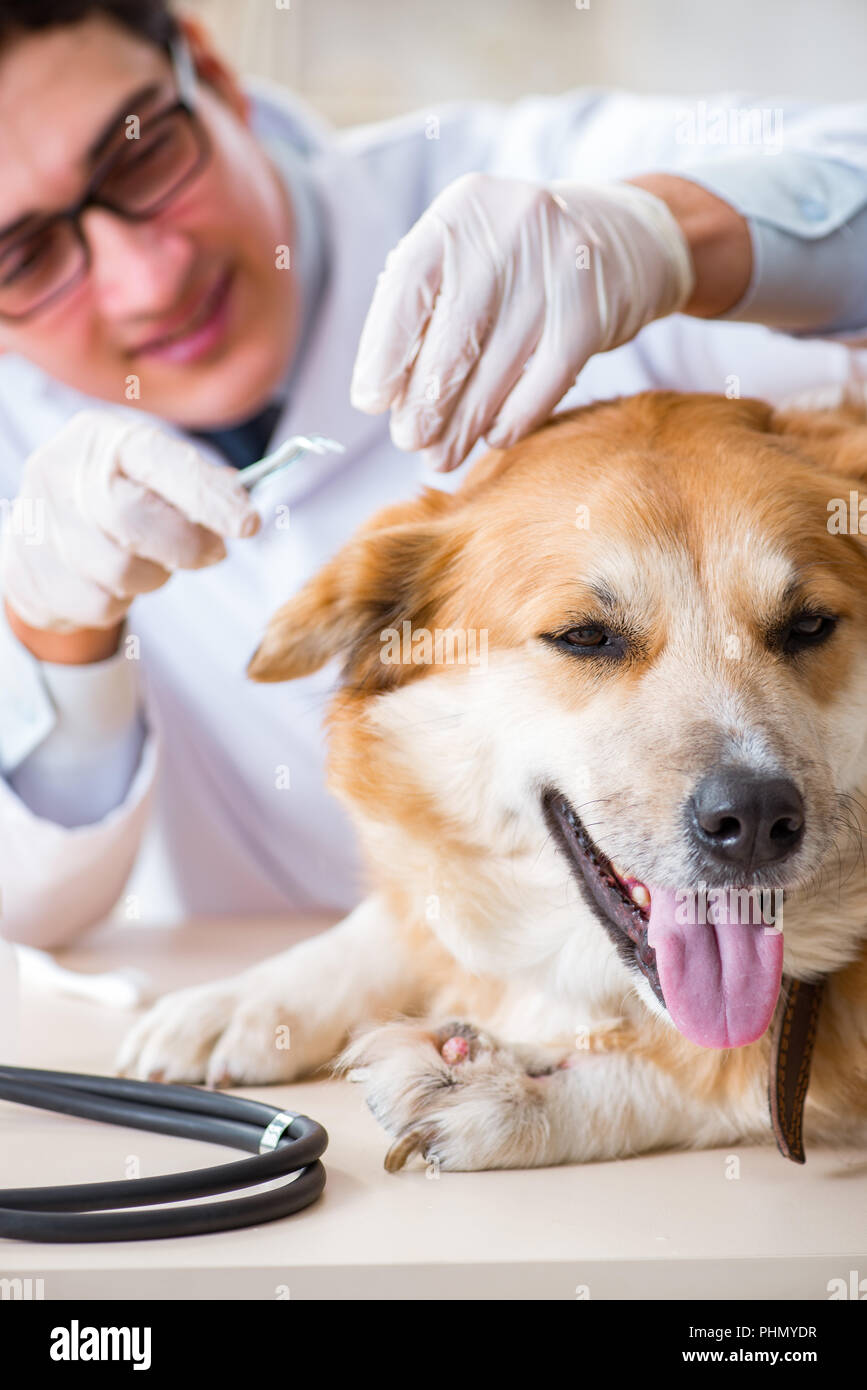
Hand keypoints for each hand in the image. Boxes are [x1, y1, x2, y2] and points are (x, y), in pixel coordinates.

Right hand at [1, 410, 259, 637]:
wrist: (45, 538)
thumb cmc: (116, 500)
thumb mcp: (151, 474)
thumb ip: (194, 484)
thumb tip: (239, 503)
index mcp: (102, 438)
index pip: (158, 461)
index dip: (205, 494)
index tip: (248, 523)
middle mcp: (62, 471)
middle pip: (133, 518)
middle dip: (187, 545)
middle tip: (213, 553)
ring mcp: (42, 522)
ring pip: (120, 570)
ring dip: (154, 576)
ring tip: (153, 562)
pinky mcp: (32, 570)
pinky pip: (100, 603)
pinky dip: (121, 601)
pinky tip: (115, 583)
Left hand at [350, 173, 694, 470]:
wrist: (624, 236)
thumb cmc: (519, 260)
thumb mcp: (470, 254)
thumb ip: (426, 306)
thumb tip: (384, 395)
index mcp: (462, 211)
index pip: (408, 287)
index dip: (383, 351)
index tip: (371, 401)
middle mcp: (510, 229)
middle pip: (453, 338)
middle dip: (425, 403)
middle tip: (408, 440)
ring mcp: (558, 268)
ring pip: (496, 369)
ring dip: (463, 426)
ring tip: (441, 455)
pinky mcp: (593, 312)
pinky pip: (544, 383)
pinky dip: (513, 418)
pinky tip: (494, 438)